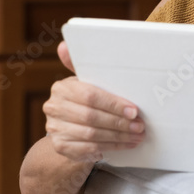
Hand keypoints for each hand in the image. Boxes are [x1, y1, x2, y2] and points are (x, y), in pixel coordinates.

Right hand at [42, 40, 144, 162]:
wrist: (69, 128)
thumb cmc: (85, 100)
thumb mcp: (86, 82)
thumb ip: (82, 65)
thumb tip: (65, 44)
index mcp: (62, 88)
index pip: (90, 96)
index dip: (114, 104)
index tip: (134, 110)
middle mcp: (54, 108)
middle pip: (92, 117)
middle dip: (119, 123)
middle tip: (140, 126)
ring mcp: (55, 128)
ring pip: (92, 135)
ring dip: (118, 137)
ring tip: (137, 135)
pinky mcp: (60, 146)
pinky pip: (88, 149)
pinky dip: (110, 147)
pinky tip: (125, 145)